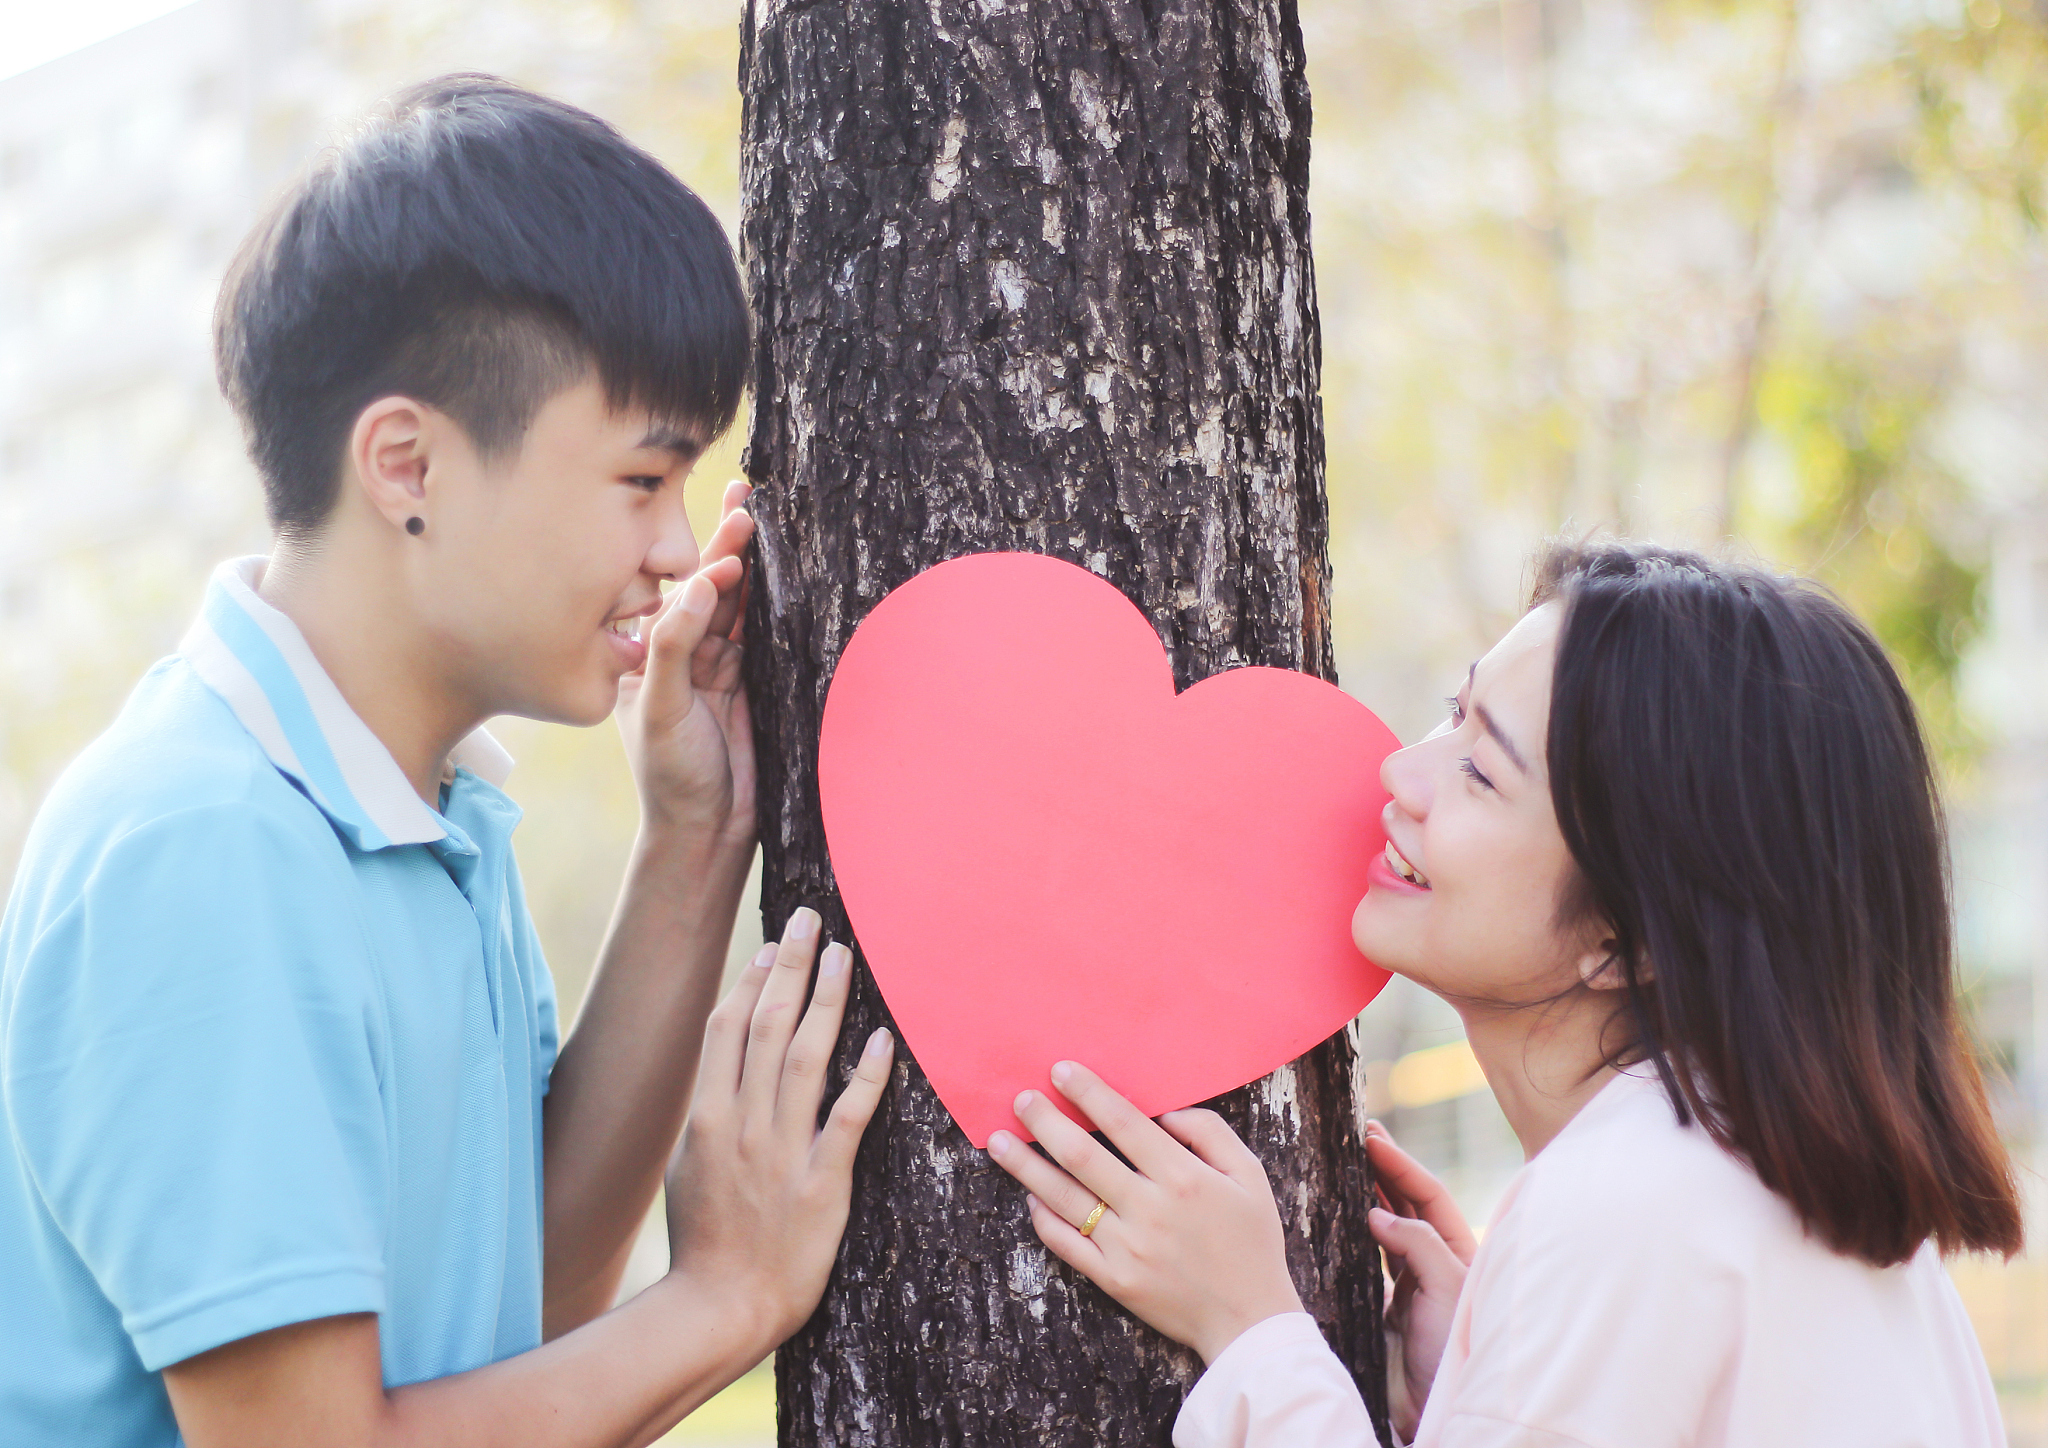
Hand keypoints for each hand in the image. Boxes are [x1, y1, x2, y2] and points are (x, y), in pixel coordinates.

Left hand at [616, 480, 756, 842]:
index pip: (679, 594)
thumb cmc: (670, 776)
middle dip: (731, 547)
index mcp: (648, 655)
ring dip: (755, 568)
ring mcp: (721, 670)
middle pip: (712, 590)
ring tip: (770, 520)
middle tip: (750, 500)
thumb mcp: (662, 708)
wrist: (709, 832)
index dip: (705, 560)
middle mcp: (684, 656)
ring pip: (741, 608)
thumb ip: (676, 643)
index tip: (733, 532)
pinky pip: (766, 637)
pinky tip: (787, 573)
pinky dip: (776, 606)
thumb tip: (701, 582)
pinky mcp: (754, 686)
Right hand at [662, 907, 895, 1346]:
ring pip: (808, 1058)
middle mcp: (742, 1124)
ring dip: (827, 1001)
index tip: (771, 946)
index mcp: (705, 1118)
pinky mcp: (822, 1183)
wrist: (720, 1307)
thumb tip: (720, 1069)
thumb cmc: (705, 1242)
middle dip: (790, 967)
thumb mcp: (686, 1168)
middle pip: (768, 1026)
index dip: (751, 982)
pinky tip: (884, 1039)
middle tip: (810, 921)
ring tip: (843, 956)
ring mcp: (782, 1151)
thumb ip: (706, 1116)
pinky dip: (868, 1075)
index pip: (728, 1030)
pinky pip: (848, 1117)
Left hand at [986, 1061, 1303, 1363]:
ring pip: (1064, 1198)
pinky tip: (1029, 1195)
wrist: (1249, 1320)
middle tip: (1021, 1098)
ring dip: (1027, 1166)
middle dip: (1046, 1122)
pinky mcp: (1113, 1279)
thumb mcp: (1250, 1175)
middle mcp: (1149, 1210)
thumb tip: (1164, 1113)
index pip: (1124, 1123)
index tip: (1061, 1070)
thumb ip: (1210, 1133)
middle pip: (1083, 1156)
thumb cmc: (1252, 1241)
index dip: (1089, 1093)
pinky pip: (1067, 1244)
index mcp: (1183, 1177)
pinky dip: (1043, 1218)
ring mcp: (1126, 1247)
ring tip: (999, 1141)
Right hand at [1365, 1120, 1473, 1439]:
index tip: (1372, 1138)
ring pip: (1386, 1227)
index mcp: (1460, 1252)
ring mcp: (1409, 1283)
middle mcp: (1435, 1262)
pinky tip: (1340, 1216)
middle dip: (1384, 1169)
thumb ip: (1417, 1243)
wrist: (1431, 1407)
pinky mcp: (1384, 1305)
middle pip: (1407, 1204)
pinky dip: (1354, 1234)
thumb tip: (1378, 1213)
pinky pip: (1367, 1259)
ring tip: (1346, 1164)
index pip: (1428, 1194)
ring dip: (1368, 1194)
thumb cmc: (1451, 1348)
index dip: (1400, 1163)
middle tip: (1357, 1138)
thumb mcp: (1446, 1286)